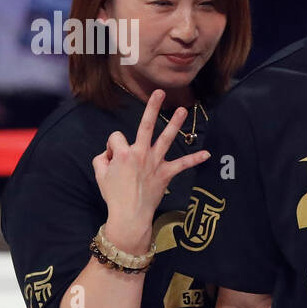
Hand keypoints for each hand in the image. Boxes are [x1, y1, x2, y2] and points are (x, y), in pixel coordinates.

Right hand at [92, 89, 209, 247]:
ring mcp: (155, 163)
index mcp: (122, 153)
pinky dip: (194, 159)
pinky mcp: (166, 174)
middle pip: (146, 125)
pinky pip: (182, 165)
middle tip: (159, 92)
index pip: (116, 137)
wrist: (129, 215)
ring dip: (175, 123)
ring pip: (166, 139)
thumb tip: (110, 152)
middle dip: (152, 107)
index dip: (112, 147)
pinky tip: (207, 154)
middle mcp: (140, 154)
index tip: (112, 160)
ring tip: (183, 110)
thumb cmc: (113, 195)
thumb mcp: (99, 174)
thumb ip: (102, 158)